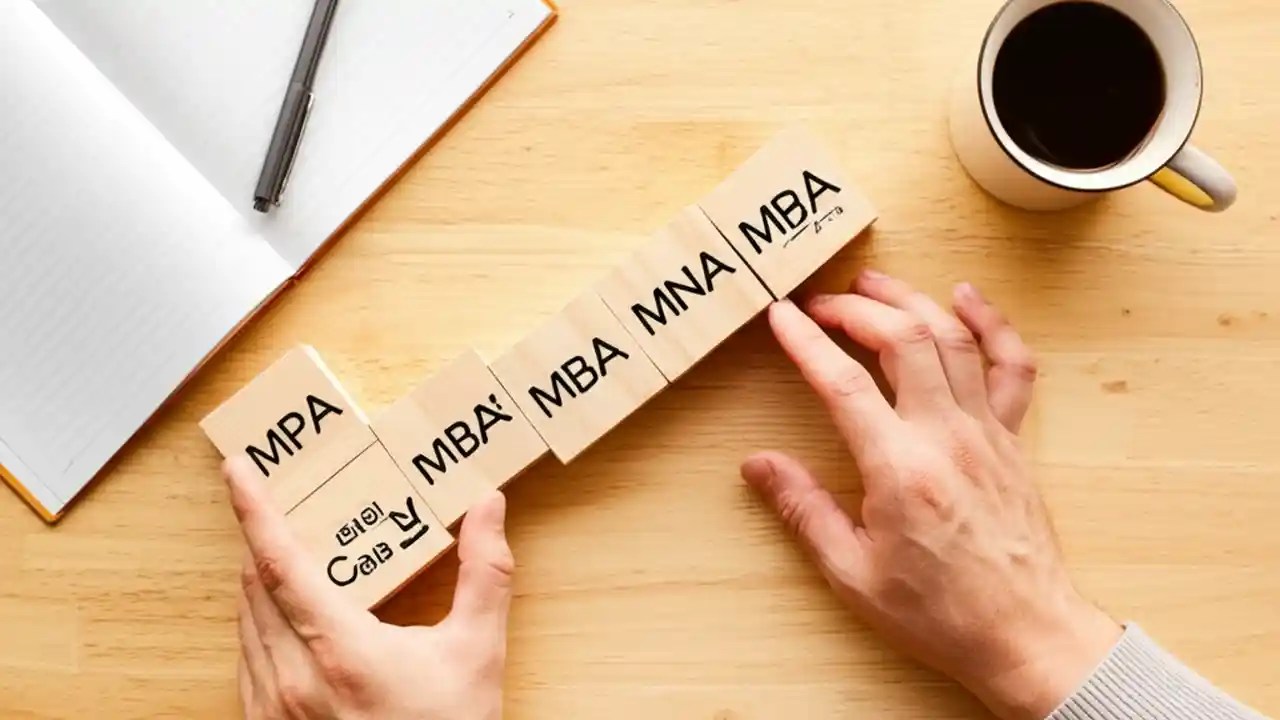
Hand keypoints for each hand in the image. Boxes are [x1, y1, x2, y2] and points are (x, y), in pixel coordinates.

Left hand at [225, 457, 512, 719]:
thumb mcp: (478, 655)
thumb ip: (484, 574)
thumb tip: (489, 508)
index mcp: (340, 649)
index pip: (280, 563)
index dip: (254, 510)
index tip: (237, 470)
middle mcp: (293, 678)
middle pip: (254, 585)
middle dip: (262, 538)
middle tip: (273, 499)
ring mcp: (272, 709)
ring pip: (244, 623)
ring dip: (258, 581)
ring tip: (279, 551)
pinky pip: (245, 660)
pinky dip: (256, 624)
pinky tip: (281, 617)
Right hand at [743, 271, 1120, 719]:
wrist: (1026, 637)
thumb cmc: (939, 614)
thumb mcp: (852, 573)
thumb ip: (803, 509)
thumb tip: (758, 464)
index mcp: (901, 470)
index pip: (843, 383)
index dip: (806, 341)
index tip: (781, 315)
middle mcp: (947, 437)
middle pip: (902, 340)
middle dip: (855, 307)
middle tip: (820, 302)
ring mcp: (988, 433)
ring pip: (953, 339)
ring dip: (910, 300)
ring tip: (873, 284)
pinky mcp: (1013, 440)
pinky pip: (1011, 365)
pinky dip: (991, 324)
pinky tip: (966, 299)